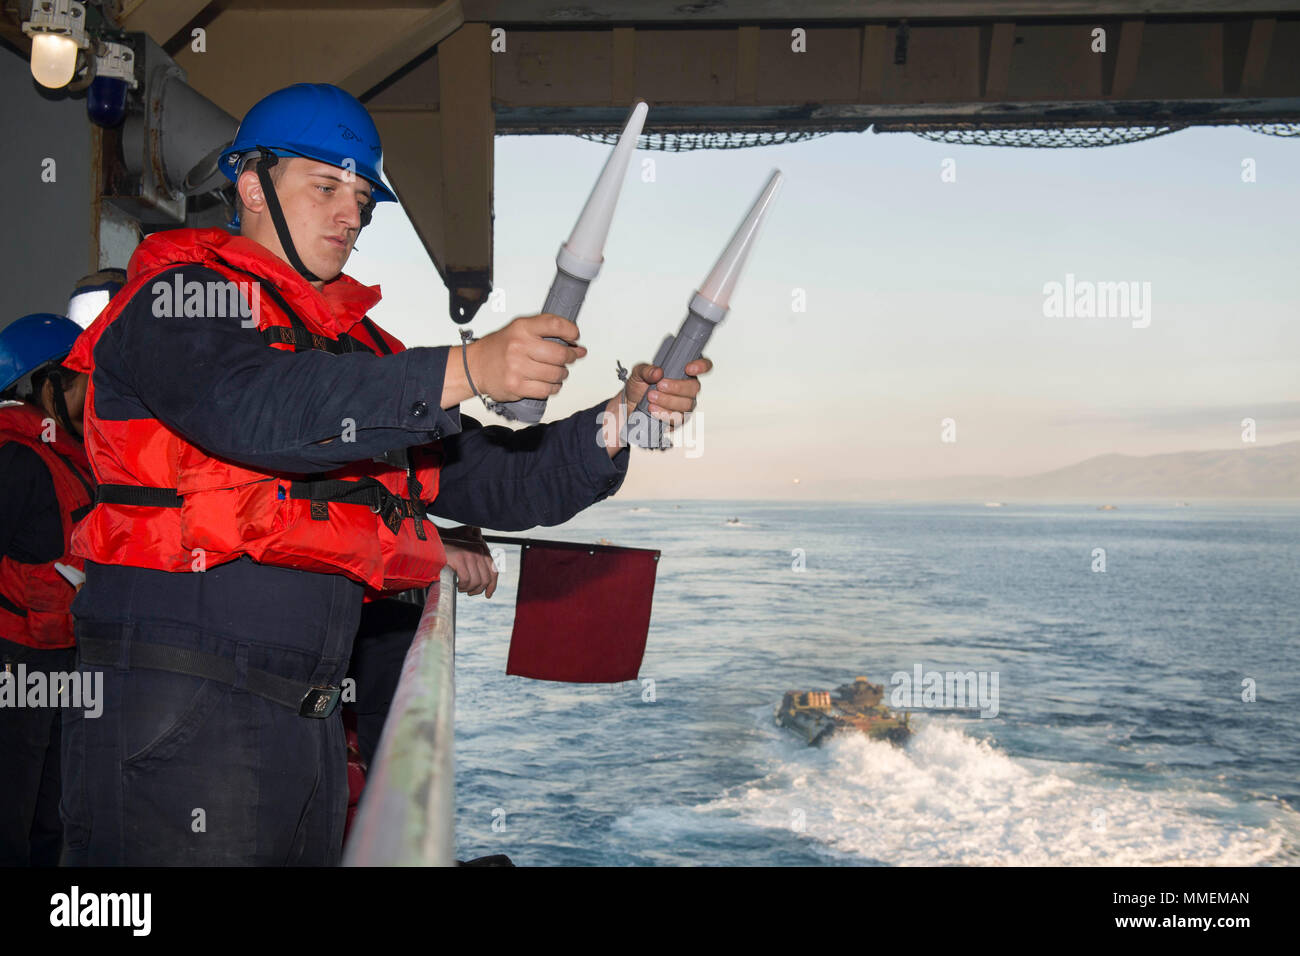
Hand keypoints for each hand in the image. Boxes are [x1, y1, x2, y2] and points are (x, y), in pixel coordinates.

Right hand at [439, 526, 497, 597]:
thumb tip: (485, 582)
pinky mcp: (459, 558)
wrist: (431, 541)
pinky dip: (461, 586)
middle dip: (478, 589)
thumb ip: (476, 560)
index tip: (488, 594)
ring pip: (476, 581)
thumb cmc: (448, 548)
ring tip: (461, 588)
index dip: (492, 585)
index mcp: (482, 548)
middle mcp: (479, 549)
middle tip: (469, 592)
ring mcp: (469, 554)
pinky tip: (456, 584)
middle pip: (486, 578)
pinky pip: (466, 580)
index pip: (494, 570)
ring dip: (468, 589)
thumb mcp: (466, 551)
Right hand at [461, 314, 586, 403]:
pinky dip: (553, 388)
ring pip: (556, 374)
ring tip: (557, 372)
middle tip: (570, 357)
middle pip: (560, 354)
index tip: (574, 337)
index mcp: (521, 328)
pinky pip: (546, 389)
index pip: (555, 324)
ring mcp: (517, 368)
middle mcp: (519, 346)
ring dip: (561, 374)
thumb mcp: (518, 330)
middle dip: (571, 357)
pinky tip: (549, 383)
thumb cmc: (499, 348)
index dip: (571, 331)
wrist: (474, 366)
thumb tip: (577, 345)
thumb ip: (545, 332)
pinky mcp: (516, 387)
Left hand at [622, 356, 712, 428]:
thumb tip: (657, 372)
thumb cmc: (639, 388)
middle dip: (677, 387)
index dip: (701, 366)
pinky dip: (664, 414)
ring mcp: (685, 405)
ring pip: (687, 404)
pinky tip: (653, 410)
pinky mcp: (679, 420)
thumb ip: (646, 370)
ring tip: (651, 398)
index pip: (703, 366)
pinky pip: (678, 418)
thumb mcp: (638, 373)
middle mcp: (688, 388)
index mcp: (682, 372)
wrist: (630, 407)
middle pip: (695, 387)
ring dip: (668, 401)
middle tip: (659, 386)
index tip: (688, 368)